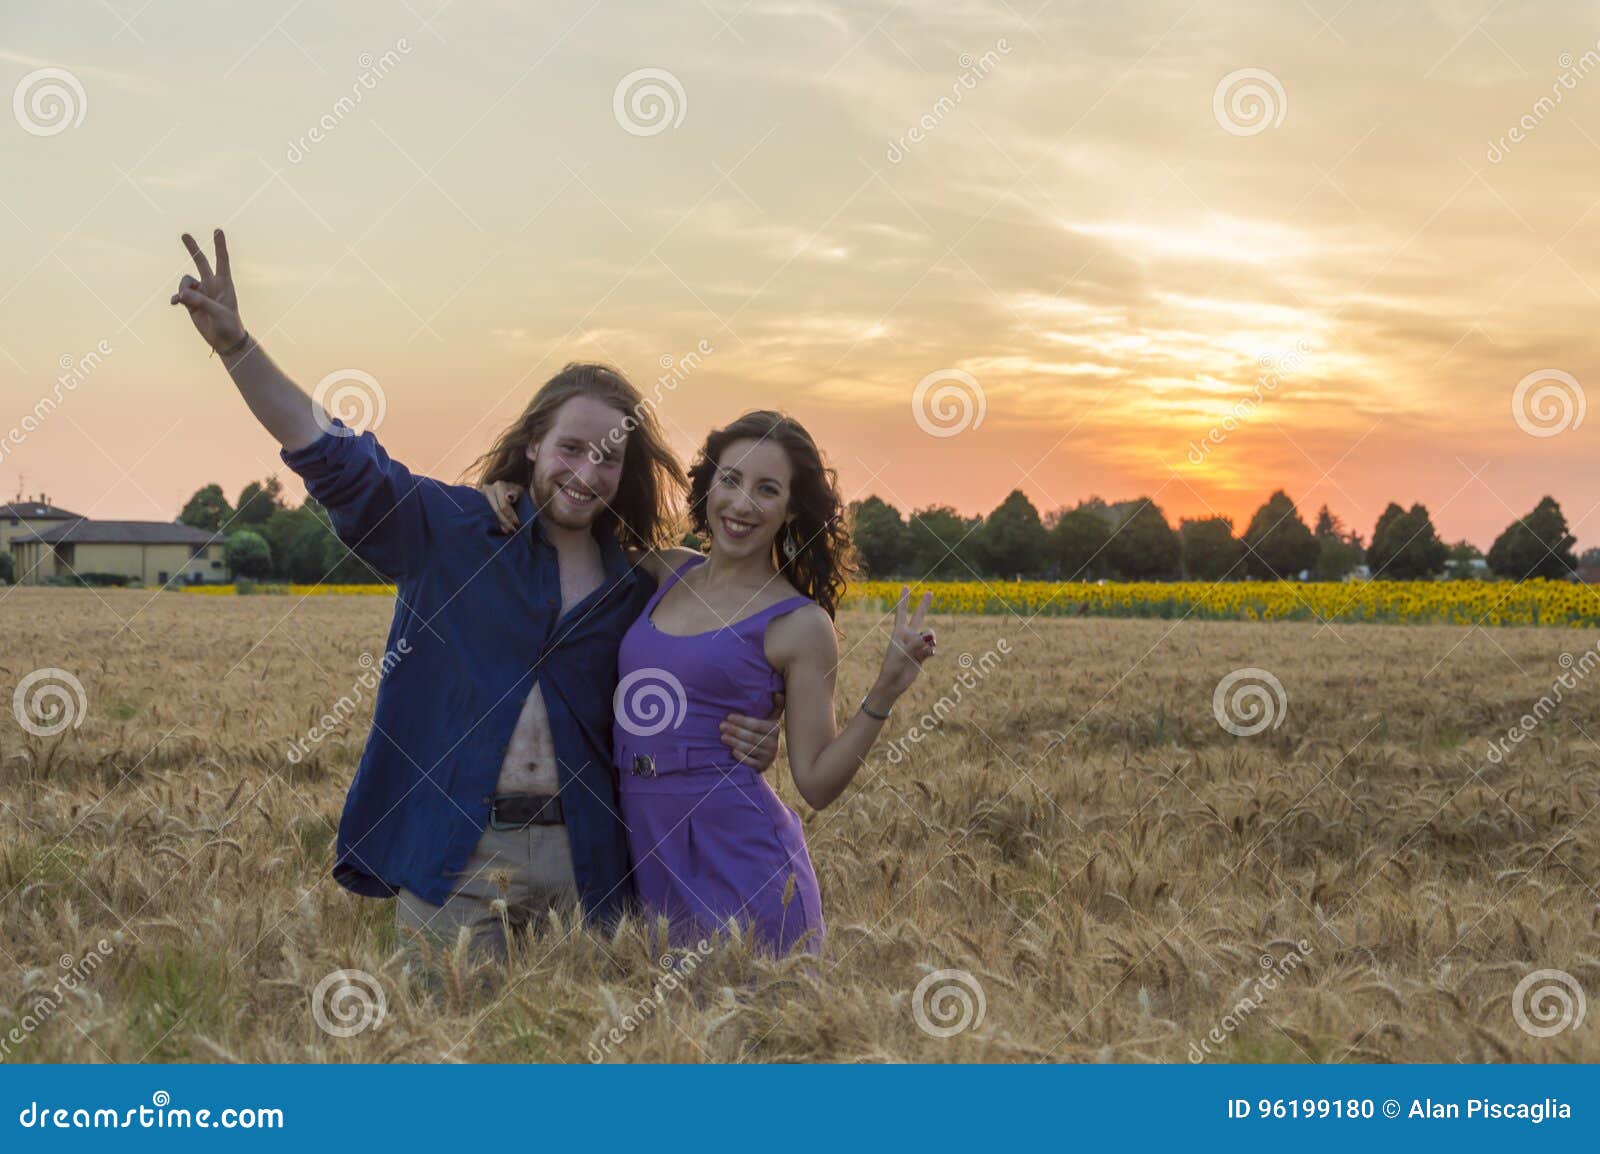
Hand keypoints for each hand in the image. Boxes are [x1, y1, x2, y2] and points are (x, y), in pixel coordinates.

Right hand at [170, 230, 244, 352]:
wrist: (224, 340)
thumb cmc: (228, 325)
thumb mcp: (218, 313)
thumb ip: (200, 302)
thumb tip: (182, 294)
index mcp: (224, 284)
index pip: (222, 260)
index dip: (220, 245)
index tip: (218, 231)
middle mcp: (211, 284)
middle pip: (201, 262)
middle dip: (192, 248)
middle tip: (184, 234)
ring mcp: (201, 292)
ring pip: (185, 282)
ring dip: (183, 290)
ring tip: (188, 302)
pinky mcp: (191, 302)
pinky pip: (180, 294)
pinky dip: (177, 297)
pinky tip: (175, 303)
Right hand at [480, 480, 522, 532]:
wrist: (504, 488)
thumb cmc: (513, 490)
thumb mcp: (518, 489)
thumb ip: (515, 493)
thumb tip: (509, 497)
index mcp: (499, 485)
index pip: (504, 505)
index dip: (511, 515)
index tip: (517, 523)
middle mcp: (488, 489)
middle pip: (496, 510)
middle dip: (505, 521)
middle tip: (512, 530)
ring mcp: (481, 495)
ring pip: (488, 513)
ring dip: (498, 524)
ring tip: (505, 531)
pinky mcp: (477, 502)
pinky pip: (483, 514)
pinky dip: (491, 521)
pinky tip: (496, 527)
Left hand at [720, 691, 784, 772]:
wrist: (765, 758)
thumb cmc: (764, 733)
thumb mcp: (770, 720)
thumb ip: (775, 707)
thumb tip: (777, 693)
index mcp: (775, 730)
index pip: (757, 724)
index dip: (742, 720)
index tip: (729, 717)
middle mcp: (773, 744)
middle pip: (751, 736)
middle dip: (735, 731)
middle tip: (721, 726)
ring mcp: (768, 757)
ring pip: (749, 748)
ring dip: (734, 742)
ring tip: (723, 737)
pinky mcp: (762, 767)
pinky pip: (750, 762)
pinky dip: (741, 757)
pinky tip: (732, 751)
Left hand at [869, 586, 934, 706]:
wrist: (894, 684)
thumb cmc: (893, 667)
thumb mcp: (903, 653)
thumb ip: (916, 643)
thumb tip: (930, 636)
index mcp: (899, 632)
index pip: (902, 612)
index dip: (904, 599)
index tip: (905, 587)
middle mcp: (908, 636)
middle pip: (918, 616)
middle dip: (924, 605)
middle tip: (930, 592)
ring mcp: (915, 645)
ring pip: (929, 635)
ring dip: (931, 640)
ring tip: (927, 649)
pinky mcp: (921, 655)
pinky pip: (932, 648)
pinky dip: (932, 650)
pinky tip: (929, 655)